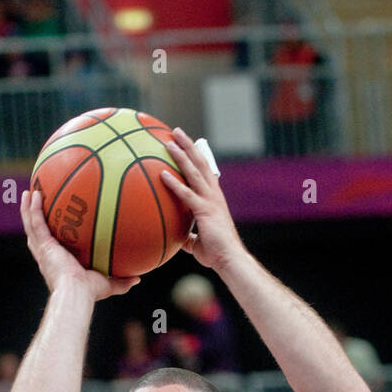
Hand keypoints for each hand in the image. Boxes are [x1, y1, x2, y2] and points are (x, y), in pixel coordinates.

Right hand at [21, 188, 140, 300]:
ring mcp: (43, 250)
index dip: (49, 236)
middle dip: (33, 218)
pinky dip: (33, 208)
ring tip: (28, 192)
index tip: (51, 224)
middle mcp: (47, 256)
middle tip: (34, 204)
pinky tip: (33, 193)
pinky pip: (35, 222)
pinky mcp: (43, 246)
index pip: (51, 247)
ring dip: (28, 208)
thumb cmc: (89, 294)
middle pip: (36, 234)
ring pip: (31, 225)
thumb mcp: (108, 285)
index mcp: (58, 263)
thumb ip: (122, 281)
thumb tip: (138, 278)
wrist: (76, 294)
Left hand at [160, 127, 244, 273]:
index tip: (186, 143)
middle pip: (201, 163)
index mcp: (214, 198)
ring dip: (181, 155)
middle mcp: (213, 194)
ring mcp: (210, 201)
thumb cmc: (216, 253)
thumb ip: (189, 236)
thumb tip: (179, 238)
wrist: (229, 259)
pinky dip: (174, 183)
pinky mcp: (204, 211)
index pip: (205, 171)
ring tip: (169, 142)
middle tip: (176, 131)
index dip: (196, 155)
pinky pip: (186, 194)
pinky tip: (162, 174)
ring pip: (194, 172)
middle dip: (188, 145)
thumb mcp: (199, 242)